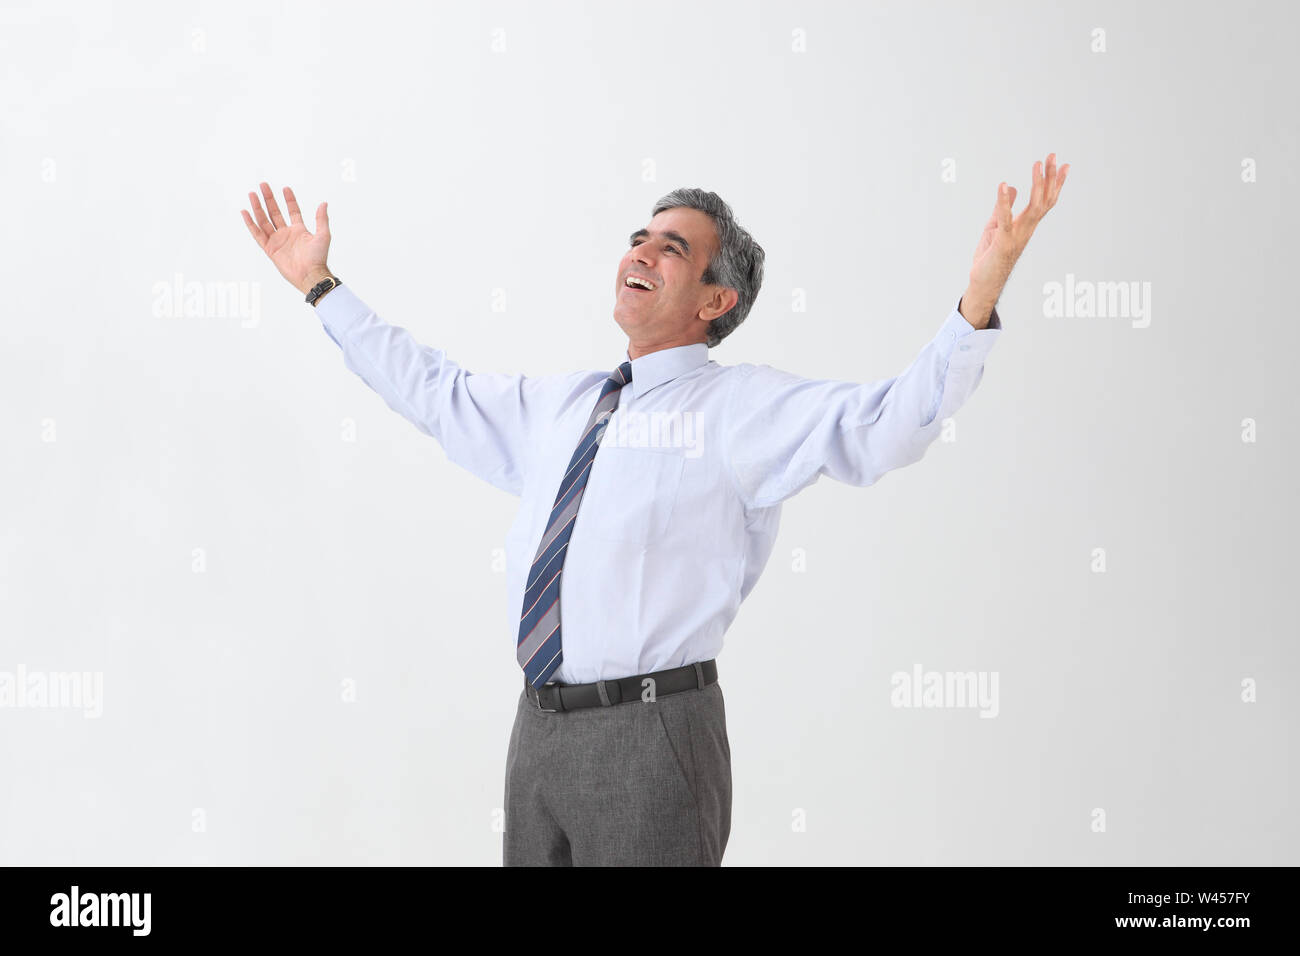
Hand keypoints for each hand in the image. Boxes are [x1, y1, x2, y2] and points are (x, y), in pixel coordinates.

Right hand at [241, 182, 331, 294]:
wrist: (310, 274)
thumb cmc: (318, 258)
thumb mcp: (323, 235)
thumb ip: (321, 219)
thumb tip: (324, 203)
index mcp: (299, 230)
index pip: (292, 211)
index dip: (289, 200)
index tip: (285, 188)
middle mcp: (286, 234)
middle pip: (274, 213)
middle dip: (269, 199)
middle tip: (263, 185)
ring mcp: (277, 241)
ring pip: (264, 221)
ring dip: (258, 208)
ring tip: (252, 194)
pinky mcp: (269, 249)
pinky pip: (257, 234)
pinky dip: (251, 224)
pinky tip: (245, 212)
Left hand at [969, 153, 1068, 294]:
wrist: (984, 281)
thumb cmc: (990, 256)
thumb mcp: (996, 225)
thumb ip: (1003, 207)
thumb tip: (1012, 188)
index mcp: (1027, 224)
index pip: (1045, 200)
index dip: (1055, 183)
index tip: (1065, 164)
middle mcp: (1027, 228)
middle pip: (1044, 199)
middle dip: (1050, 177)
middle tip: (1054, 156)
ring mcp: (1017, 235)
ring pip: (1034, 206)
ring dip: (1037, 184)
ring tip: (1038, 164)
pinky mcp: (1003, 241)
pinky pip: (1005, 218)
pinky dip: (1004, 202)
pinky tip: (1004, 185)